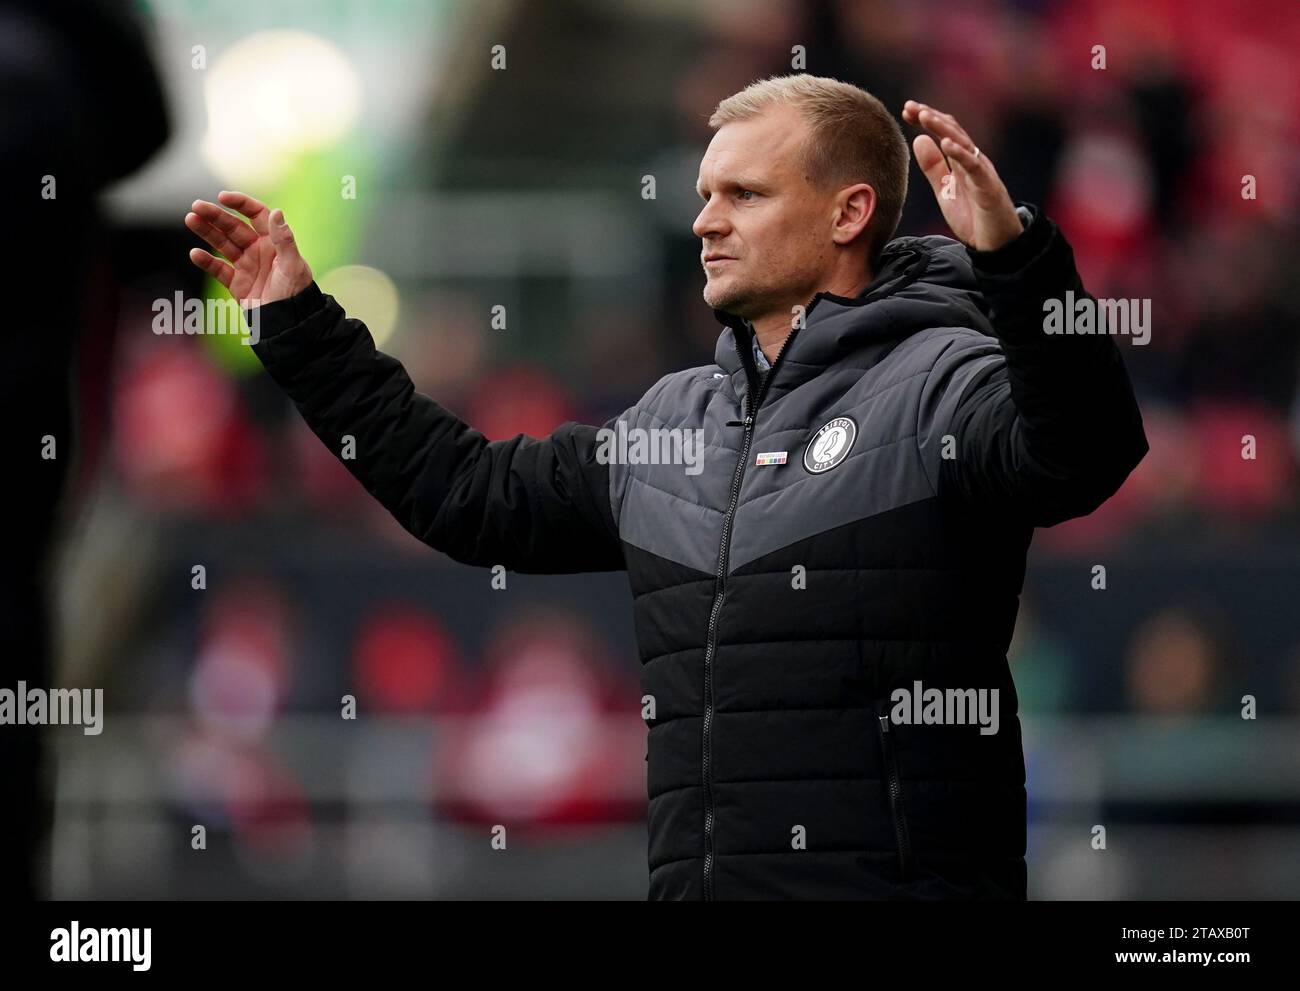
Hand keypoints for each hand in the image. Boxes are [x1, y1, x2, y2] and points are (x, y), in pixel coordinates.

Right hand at [185, 191, 312, 305]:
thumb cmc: (296, 292)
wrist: (289, 322)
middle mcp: (258, 250)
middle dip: (215, 216)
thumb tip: (276, 211)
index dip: (240, 203)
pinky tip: (195, 253)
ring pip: (222, 244)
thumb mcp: (293, 265)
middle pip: (233, 227)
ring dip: (206, 232)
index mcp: (273, 241)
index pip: (256, 214)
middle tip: (196, 207)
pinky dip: (206, 262)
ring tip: (191, 219)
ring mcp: (246, 265)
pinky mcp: (236, 283)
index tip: (222, 197)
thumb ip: (284, 240)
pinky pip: (218, 269)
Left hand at [901, 101, 1022, 251]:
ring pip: (963, 143)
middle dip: (930, 117)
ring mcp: (982, 172)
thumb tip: (918, 140)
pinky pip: (974, 166)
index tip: (906, 110)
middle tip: (909, 106)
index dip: (926, 119)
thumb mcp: (945, 190)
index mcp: (962, 161)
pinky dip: (960, 153)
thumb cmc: (974, 216)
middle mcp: (973, 161)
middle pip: (953, 131)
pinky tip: (946, 143)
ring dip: (943, 128)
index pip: (944, 132)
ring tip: (924, 116)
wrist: (996, 244)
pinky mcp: (988, 187)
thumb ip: (933, 167)